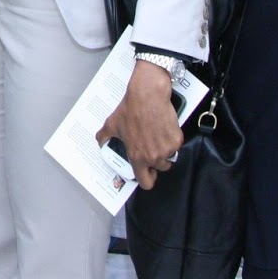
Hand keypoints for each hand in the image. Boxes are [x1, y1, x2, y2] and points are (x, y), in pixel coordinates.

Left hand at [96, 61, 182, 189]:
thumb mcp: (112, 124)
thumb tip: (100, 141)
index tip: (146, 172)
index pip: (146, 182)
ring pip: (168, 157)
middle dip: (156, 160)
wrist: (148, 95)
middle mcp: (153, 156)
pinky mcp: (177, 140)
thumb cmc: (130, 109)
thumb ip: (104, 136)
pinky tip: (163, 128)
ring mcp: (167, 149)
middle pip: (160, 168)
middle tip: (150, 147)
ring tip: (156, 135)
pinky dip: (171, 139)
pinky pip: (176, 145)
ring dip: (164, 150)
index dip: (147, 178)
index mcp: (137, 157)